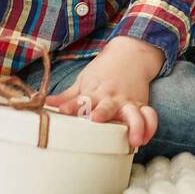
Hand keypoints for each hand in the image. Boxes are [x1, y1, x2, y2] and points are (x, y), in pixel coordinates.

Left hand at [45, 37, 161, 151]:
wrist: (131, 54)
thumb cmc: (104, 71)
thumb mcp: (84, 80)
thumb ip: (67, 95)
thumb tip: (44, 102)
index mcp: (95, 91)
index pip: (82, 99)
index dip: (72, 106)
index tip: (63, 110)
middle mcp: (112, 97)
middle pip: (108, 106)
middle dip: (103, 113)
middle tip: (97, 118)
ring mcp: (129, 101)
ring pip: (134, 114)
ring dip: (134, 125)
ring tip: (134, 140)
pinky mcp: (142, 104)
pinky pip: (150, 116)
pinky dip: (150, 127)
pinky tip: (146, 139)